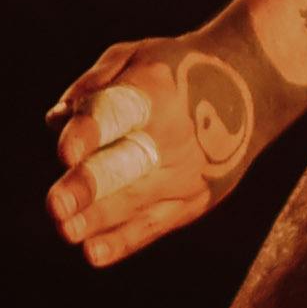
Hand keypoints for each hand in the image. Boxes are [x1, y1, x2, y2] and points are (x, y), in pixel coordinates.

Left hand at [47, 28, 264, 266]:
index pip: (117, 113)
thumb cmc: (175, 70)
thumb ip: (93, 84)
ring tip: (66, 230)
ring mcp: (186, 172)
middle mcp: (173, 134)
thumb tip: (55, 122)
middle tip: (56, 205)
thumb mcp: (135, 54)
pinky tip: (93, 253)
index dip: (90, 132)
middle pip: (125, 163)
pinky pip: (153, 225)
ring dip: (98, 218)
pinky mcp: (193, 201)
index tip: (65, 152)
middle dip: (89, 185)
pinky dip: (123, 240)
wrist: (251, 87)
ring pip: (135, 200)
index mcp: (153, 89)